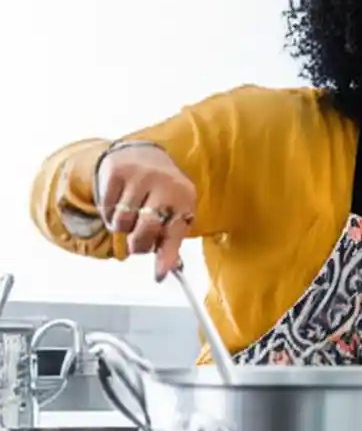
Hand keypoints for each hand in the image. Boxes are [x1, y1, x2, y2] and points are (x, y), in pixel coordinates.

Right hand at [95, 143, 195, 280]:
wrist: (142, 155)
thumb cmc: (162, 192)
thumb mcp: (174, 212)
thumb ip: (170, 241)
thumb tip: (165, 271)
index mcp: (185, 197)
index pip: (175, 232)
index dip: (166, 257)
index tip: (159, 276)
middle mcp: (165, 184)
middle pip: (146, 228)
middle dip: (139, 244)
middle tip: (137, 244)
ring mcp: (140, 176)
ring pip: (122, 221)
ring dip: (122, 228)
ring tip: (131, 217)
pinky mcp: (117, 172)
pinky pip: (106, 209)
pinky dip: (109, 214)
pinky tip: (118, 204)